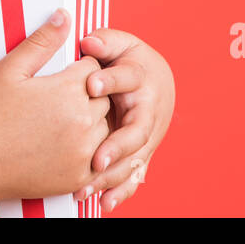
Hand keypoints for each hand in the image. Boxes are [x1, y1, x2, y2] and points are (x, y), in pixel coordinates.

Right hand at [0, 8, 110, 205]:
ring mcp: (84, 150)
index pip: (94, 67)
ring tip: (67, 123)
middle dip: (90, 93)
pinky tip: (71, 146)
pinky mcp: (81, 175)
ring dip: (94, 121)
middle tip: (64, 100)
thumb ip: (41, 41)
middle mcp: (82, 120)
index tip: (64, 75)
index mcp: (68, 90)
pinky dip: (93, 150)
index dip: (80, 67)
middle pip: (105, 96)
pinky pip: (102, 157)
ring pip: (108, 126)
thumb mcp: (10, 70)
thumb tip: (64, 15)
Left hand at [71, 28, 173, 212]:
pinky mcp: (143, 151)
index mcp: (142, 77)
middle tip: (97, 158)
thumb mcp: (121, 43)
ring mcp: (148, 134)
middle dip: (118, 145)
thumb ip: (106, 40)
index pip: (128, 77)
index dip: (110, 81)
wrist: (156, 80)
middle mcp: (149, 109)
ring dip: (113, 174)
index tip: (91, 84)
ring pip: (134, 158)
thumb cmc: (130, 59)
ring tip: (88, 186)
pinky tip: (105, 203)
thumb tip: (89, 42)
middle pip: (137, 129)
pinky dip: (121, 190)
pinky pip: (134, 174)